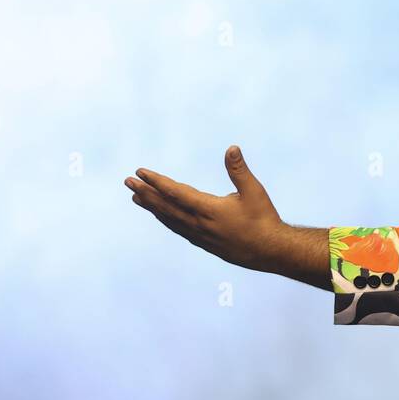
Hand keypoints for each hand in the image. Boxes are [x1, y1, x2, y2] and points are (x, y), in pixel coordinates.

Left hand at [125, 146, 316, 282]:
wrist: (270, 251)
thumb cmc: (264, 219)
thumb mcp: (254, 191)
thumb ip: (239, 170)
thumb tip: (231, 148)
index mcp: (209, 210)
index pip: (176, 193)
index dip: (157, 182)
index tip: (140, 172)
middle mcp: (200, 224)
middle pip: (166, 207)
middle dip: (146, 193)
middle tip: (128, 182)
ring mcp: (200, 236)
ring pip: (169, 220)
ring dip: (152, 207)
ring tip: (136, 197)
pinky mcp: (204, 243)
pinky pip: (178, 229)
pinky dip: (165, 220)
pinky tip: (161, 216)